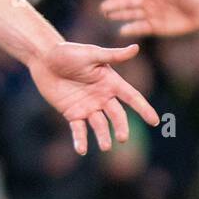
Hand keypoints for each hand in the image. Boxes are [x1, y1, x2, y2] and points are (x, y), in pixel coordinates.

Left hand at [26, 41, 157, 154]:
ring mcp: (88, 106)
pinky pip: (78, 129)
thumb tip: (136, 48)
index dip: (144, 108)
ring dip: (103, 136)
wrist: (44, 58)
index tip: (155, 121)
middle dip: (120, 127)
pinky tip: (82, 151)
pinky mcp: (72, 113)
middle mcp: (103, 97)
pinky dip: (80, 140)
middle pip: (117, 115)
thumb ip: (112, 55)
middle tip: (121, 138)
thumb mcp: (90, 54)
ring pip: (100, 125)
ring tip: (105, 147)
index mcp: (111, 82)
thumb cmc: (68, 52)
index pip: (132, 97)